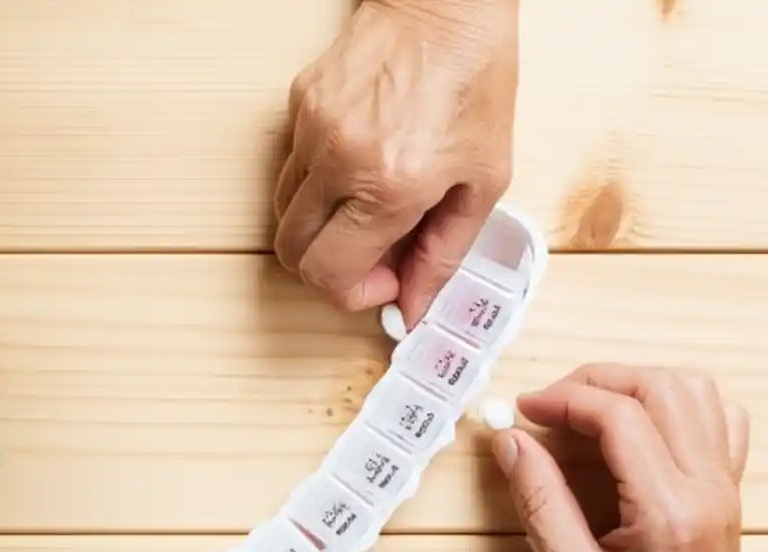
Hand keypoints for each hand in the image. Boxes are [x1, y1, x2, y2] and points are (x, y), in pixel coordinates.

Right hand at [273, 0, 517, 325]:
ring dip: (320, 229)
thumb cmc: (474, 80)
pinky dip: (318, 185)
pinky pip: (291, 169)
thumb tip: (414, 305)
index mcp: (390, 185)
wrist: (447, 6)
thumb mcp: (483, 180)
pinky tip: (358, 164)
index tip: (388, 279)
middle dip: (329, 270)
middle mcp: (340, 161)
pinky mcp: (298, 107)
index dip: (355, 292)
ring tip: (366, 209)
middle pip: (293, 254)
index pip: (331, 274)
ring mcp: (310, 131)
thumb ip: (444, 253)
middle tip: (372, 255)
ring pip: (284, 214)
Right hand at [491, 364, 767, 551]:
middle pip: (662, 387)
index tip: (526, 411)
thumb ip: (539, 502)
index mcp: (669, 512)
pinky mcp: (728, 495)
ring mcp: (726, 489)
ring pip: (696, 392)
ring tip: (589, 408)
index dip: (564, 400)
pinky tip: (639, 427)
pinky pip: (720, 420)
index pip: (620, 416)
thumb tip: (513, 443)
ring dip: (636, 384)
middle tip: (552, 403)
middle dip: (598, 380)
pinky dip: (677, 405)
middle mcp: (708, 491)